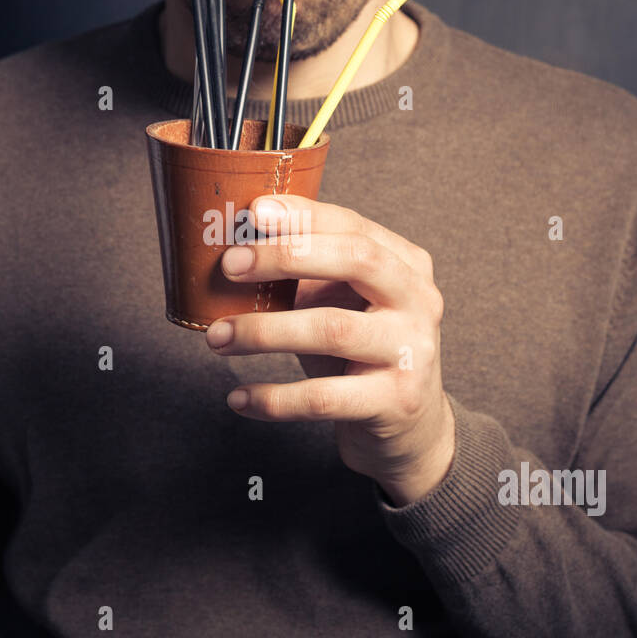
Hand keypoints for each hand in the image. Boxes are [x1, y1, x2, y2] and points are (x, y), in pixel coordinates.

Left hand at [205, 195, 455, 505]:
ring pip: (332, 330)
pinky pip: (324, 398)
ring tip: (217, 338)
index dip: (304, 216)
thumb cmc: (361, 352)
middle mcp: (419, 301)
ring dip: (264, 331)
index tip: (254, 212)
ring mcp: (411, 351)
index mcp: (406, 265)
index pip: (354, 227)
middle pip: (356, 260)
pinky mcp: (394, 402)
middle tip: (230, 265)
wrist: (411, 425)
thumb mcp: (341, 304)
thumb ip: (305, 274)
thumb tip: (234, 250)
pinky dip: (274, 398)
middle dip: (287, 256)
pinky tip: (239, 398)